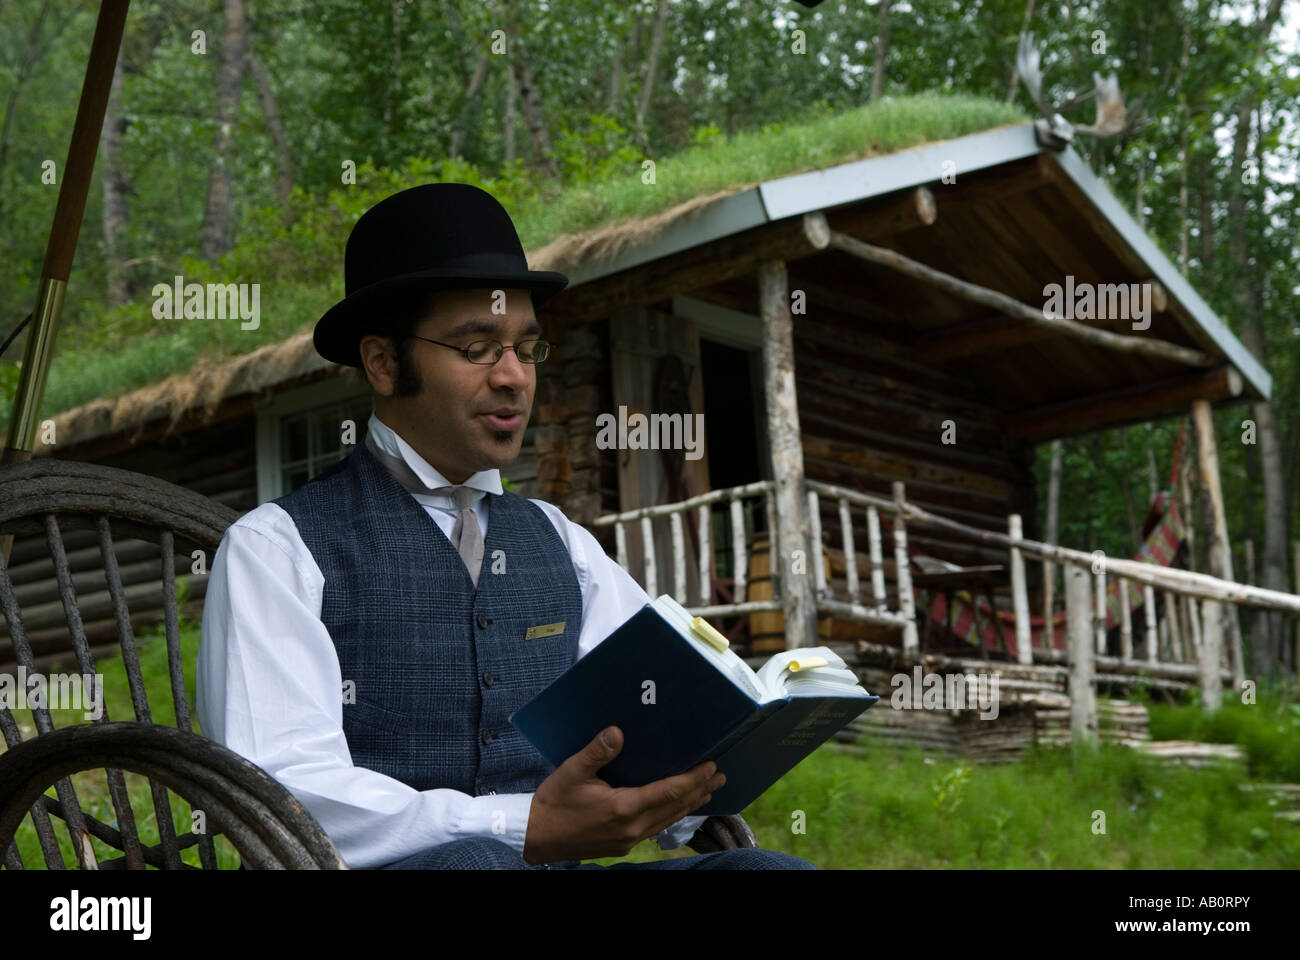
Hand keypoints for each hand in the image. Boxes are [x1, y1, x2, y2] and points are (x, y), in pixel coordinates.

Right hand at [521, 725, 724, 864]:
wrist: (534, 837)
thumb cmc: (553, 802)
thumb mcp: (572, 771)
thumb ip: (597, 752)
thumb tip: (617, 732)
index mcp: (623, 808)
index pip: (669, 792)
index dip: (693, 779)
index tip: (711, 767)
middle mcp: (631, 828)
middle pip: (675, 808)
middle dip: (699, 791)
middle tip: (720, 776)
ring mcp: (627, 840)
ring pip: (667, 821)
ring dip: (689, 805)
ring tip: (707, 791)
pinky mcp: (621, 845)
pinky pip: (655, 828)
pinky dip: (671, 815)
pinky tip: (675, 808)